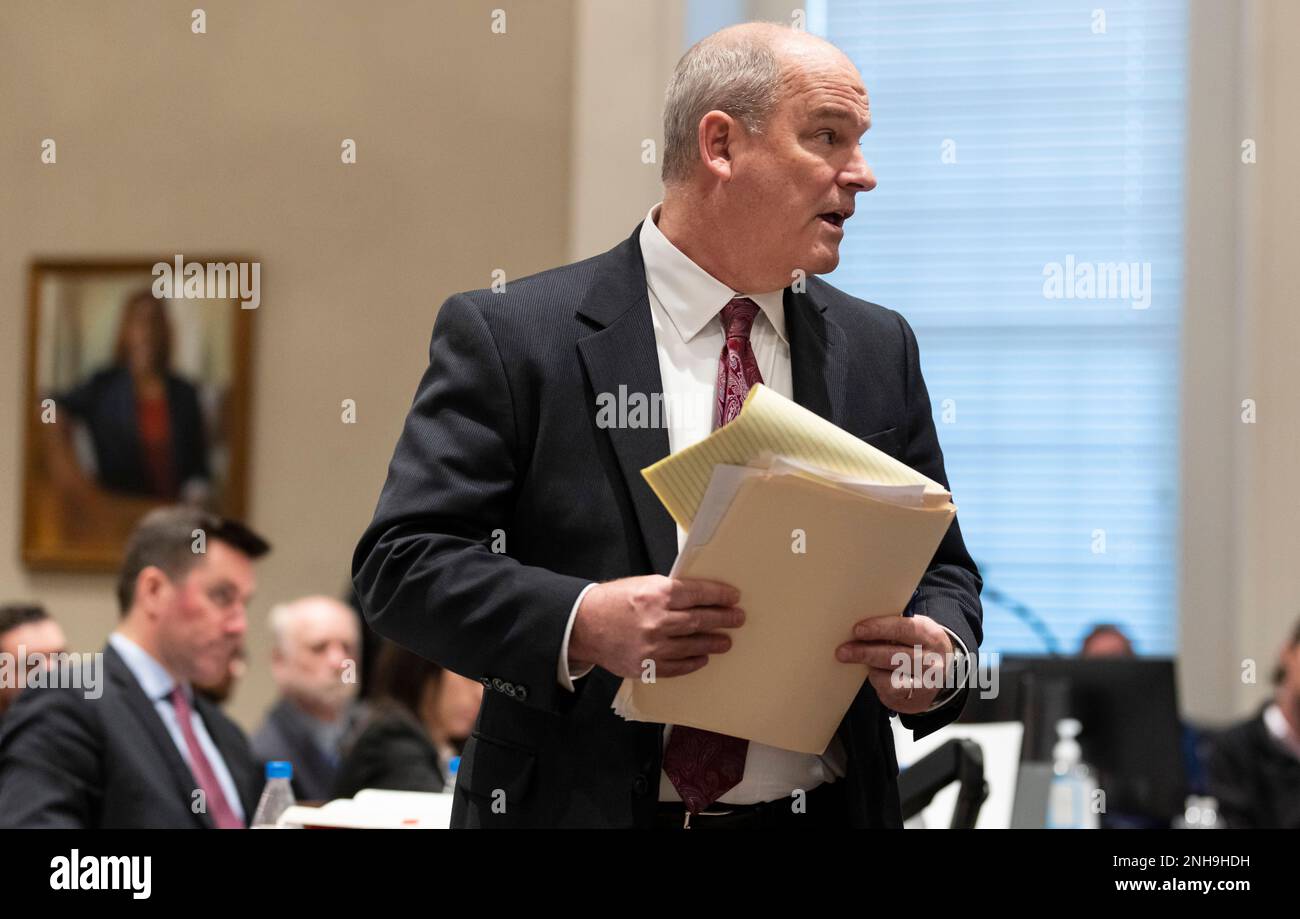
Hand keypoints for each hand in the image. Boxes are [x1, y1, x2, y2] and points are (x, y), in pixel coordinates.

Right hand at [569, 575, 743, 680]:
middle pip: (700, 620)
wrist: (584, 625)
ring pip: (693, 645)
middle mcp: (657, 620)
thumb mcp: (642, 584)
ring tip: (725, 641)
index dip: (719, 595)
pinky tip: (703, 657)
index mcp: (657, 593)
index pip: (698, 593)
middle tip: (737, 619)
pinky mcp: (646, 666)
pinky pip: (678, 667)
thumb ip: (669, 592)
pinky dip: (693, 662)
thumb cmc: (614, 601)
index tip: (733, 597)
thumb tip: (700, 597)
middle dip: (723, 619)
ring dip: (713, 643)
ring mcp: (652, 646)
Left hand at [836, 614, 953, 714]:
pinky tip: (876, 675)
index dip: (879, 628)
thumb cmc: (920, 647)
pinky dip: (878, 682)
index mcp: (929, 635)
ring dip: (871, 669)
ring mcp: (925, 682)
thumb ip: (896, 626)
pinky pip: (889, 691)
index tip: (857, 630)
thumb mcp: (916, 631)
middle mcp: (931, 660)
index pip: (904, 629)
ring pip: (889, 677)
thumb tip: (862, 625)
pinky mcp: (915, 699)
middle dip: (865, 652)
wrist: (943, 676)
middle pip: (894, 656)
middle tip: (843, 651)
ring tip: (860, 661)